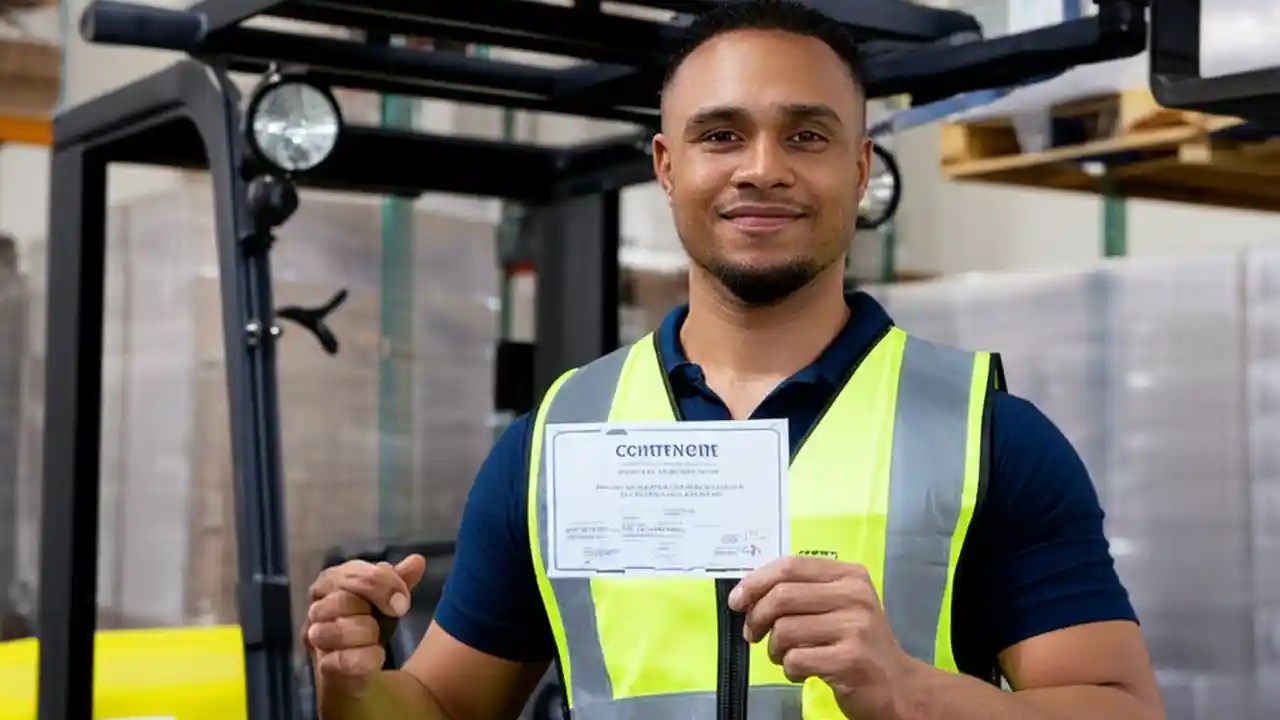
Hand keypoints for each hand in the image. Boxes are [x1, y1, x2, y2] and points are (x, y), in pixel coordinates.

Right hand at [304, 554, 427, 694]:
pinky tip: (377, 656)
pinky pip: (343, 660)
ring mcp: (316, 638)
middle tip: (388, 618)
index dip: (382, 585)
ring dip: (367, 634)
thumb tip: (417, 561)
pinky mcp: (324, 666)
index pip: (352, 574)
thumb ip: (398, 580)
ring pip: (339, 630)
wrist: (358, 669)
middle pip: (342, 600)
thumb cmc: (366, 623)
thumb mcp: (385, 598)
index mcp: (330, 582)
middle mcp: (316, 607)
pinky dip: (367, 658)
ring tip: (375, 638)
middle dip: (373, 611)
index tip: (403, 603)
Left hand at [727, 556, 921, 719]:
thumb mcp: (837, 606)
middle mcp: (855, 596)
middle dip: (757, 618)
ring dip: (774, 649)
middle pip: (782, 597)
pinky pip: (796, 659)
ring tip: (785, 657)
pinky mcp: (850, 659)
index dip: (756, 581)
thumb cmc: (858, 644)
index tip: (738, 601)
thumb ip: (801, 592)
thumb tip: (748, 593)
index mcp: (849, 575)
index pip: (790, 566)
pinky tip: (800, 672)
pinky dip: (789, 669)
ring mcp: (855, 627)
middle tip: (753, 634)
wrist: (898, 686)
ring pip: (785, 630)